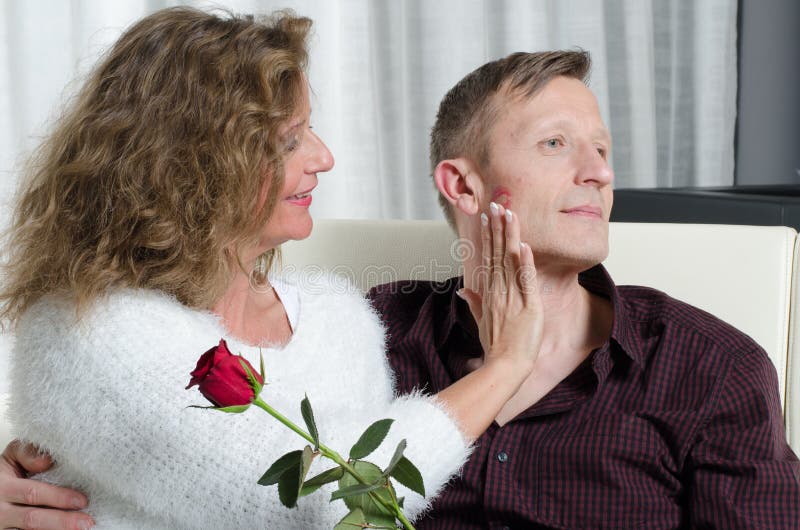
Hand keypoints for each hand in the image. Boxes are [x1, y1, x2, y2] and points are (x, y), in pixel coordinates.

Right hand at [0, 440, 93, 529]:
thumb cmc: (5, 473)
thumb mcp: (12, 458)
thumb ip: (28, 454)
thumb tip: (47, 461)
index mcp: (3, 487)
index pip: (32, 493)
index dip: (58, 497)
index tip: (82, 501)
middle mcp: (0, 510)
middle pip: (32, 519)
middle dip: (62, 521)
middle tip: (87, 522)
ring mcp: (2, 525)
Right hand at [460, 201, 542, 374]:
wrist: (505, 366)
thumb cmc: (495, 346)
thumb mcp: (481, 321)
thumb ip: (473, 302)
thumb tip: (463, 289)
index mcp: (488, 293)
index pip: (488, 257)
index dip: (488, 236)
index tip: (487, 217)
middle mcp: (498, 291)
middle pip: (496, 253)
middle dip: (497, 228)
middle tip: (496, 205)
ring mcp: (512, 298)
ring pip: (510, 261)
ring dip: (509, 237)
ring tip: (508, 215)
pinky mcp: (528, 306)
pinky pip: (526, 281)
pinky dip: (526, 263)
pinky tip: (524, 246)